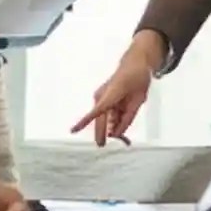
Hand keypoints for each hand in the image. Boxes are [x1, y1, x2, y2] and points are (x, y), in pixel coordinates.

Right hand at [71, 31, 163, 145]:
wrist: (136, 64)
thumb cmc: (137, 79)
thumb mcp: (138, 100)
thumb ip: (127, 118)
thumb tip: (117, 134)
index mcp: (109, 95)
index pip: (96, 112)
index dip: (84, 122)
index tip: (73, 130)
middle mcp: (102, 97)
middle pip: (99, 120)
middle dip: (101, 134)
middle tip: (101, 146)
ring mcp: (103, 99)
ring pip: (106, 120)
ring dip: (113, 130)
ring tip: (125, 140)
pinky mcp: (106, 100)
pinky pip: (110, 117)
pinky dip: (116, 124)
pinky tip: (123, 131)